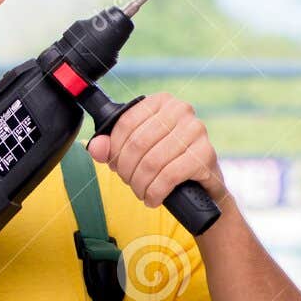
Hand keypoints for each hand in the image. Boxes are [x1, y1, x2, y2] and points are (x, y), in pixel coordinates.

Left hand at [85, 92, 230, 213]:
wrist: (203, 185)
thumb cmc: (165, 162)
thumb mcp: (135, 152)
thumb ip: (110, 147)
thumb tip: (95, 147)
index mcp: (160, 101)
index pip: (125, 123)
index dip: (114, 149)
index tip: (114, 165)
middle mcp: (181, 109)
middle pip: (137, 143)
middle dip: (127, 170)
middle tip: (129, 182)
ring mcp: (196, 130)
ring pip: (151, 162)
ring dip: (140, 184)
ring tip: (141, 192)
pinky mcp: (205, 153)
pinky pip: (169, 176)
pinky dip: (155, 192)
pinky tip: (153, 198)